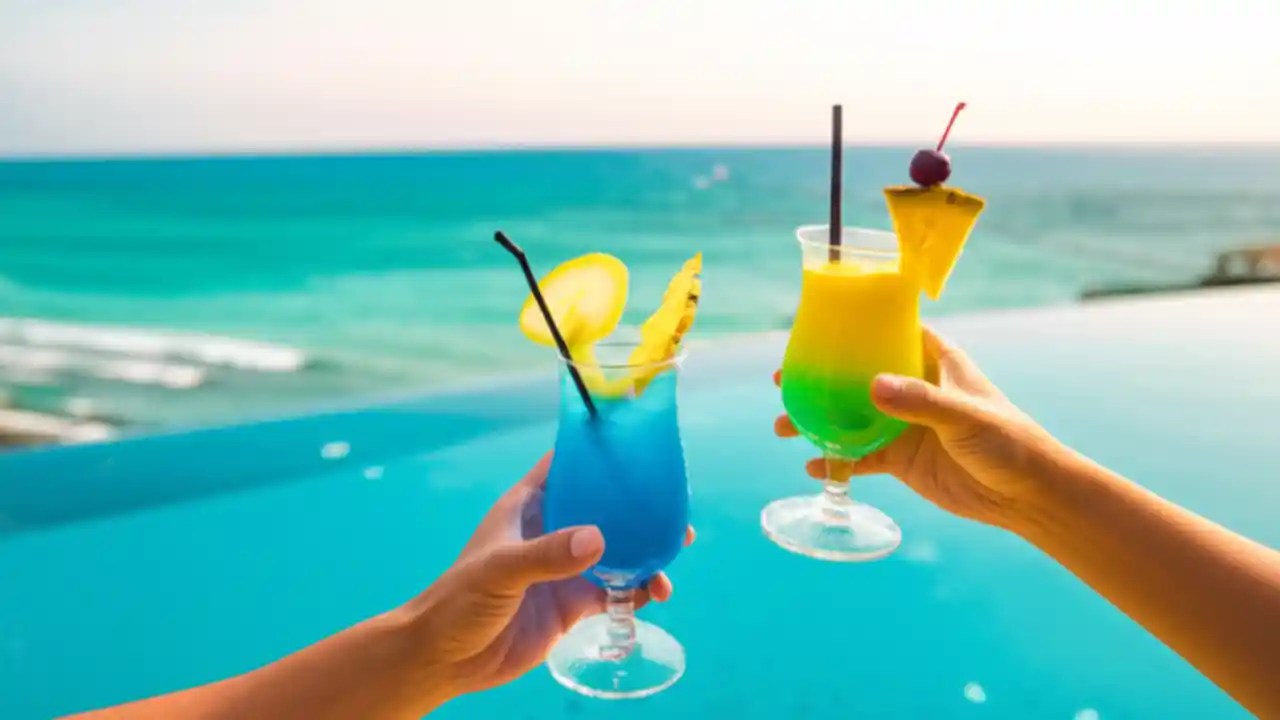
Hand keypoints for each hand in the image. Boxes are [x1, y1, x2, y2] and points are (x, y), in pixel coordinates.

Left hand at [402, 454, 693, 696]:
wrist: (447, 659)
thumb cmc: (459, 601)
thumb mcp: (500, 569)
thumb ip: (547, 554)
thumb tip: (599, 539)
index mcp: (529, 505)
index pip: (567, 465)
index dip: (599, 452)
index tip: (640, 444)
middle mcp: (552, 530)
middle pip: (605, 508)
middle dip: (641, 508)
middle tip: (677, 511)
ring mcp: (564, 568)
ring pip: (618, 550)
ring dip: (647, 553)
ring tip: (672, 560)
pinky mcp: (573, 603)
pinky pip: (616, 591)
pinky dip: (639, 591)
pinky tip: (655, 596)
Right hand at [774, 326, 1062, 530]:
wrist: (1026, 495)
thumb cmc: (1008, 441)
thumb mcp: (964, 416)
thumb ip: (919, 401)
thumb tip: (871, 386)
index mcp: (933, 361)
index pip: (891, 330)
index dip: (857, 325)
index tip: (820, 322)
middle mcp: (914, 388)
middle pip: (858, 374)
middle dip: (821, 377)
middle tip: (782, 380)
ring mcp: (905, 424)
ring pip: (851, 416)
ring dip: (819, 420)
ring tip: (784, 427)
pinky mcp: (902, 459)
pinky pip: (860, 456)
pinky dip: (837, 459)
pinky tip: (812, 464)